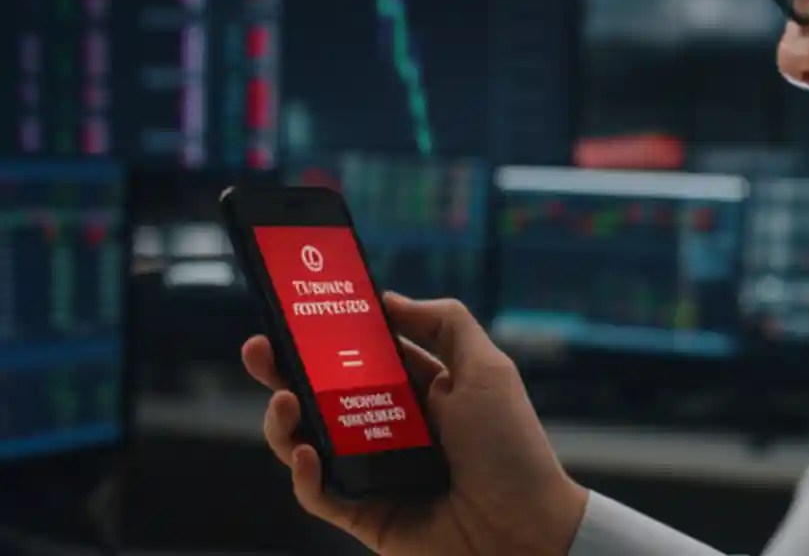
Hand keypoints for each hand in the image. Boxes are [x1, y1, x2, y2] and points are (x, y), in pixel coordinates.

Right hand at [241, 294, 588, 555]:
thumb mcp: (487, 369)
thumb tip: (389, 299)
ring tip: (285, 400)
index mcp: (421, 391)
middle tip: (259, 348)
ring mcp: (375, 472)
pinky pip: (319, 493)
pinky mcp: (365, 514)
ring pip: (309, 442)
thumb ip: (445, 324)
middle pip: (323, 395)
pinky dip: (305, 475)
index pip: (363, 357)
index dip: (330, 335)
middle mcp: (393, 428)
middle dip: (286, 370)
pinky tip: (309, 454)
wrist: (526, 531)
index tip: (298, 312)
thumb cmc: (512, 449)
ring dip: (285, 421)